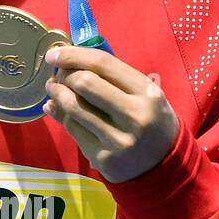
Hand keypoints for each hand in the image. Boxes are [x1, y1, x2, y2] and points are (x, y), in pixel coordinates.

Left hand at [42, 45, 179, 182]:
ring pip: (74, 107)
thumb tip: (66, 60)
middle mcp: (135, 116)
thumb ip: (111, 77)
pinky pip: (72, 128)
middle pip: (85, 83)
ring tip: (53, 88)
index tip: (54, 54)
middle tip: (58, 74)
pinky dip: (60, 113)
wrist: (165, 165)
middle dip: (64, 74)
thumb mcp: (142, 94)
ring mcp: (118, 140)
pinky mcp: (103, 158)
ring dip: (56, 93)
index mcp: (147, 93)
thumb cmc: (149, 119)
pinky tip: (56, 107)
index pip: (104, 64)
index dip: (74, 55)